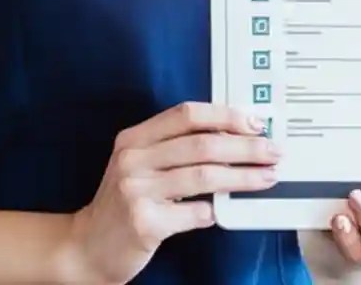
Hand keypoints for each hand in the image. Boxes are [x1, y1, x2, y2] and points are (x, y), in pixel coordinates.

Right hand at [58, 102, 279, 283]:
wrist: (87, 246)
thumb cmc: (122, 204)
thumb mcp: (138, 166)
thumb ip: (173, 150)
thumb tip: (232, 139)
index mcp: (133, 139)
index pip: (186, 114)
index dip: (225, 115)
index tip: (255, 123)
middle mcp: (132, 159)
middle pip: (202, 144)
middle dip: (246, 148)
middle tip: (273, 152)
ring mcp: (136, 191)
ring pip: (203, 176)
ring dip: (243, 177)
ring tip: (266, 178)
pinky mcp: (143, 223)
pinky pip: (193, 213)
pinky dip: (213, 211)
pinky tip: (221, 212)